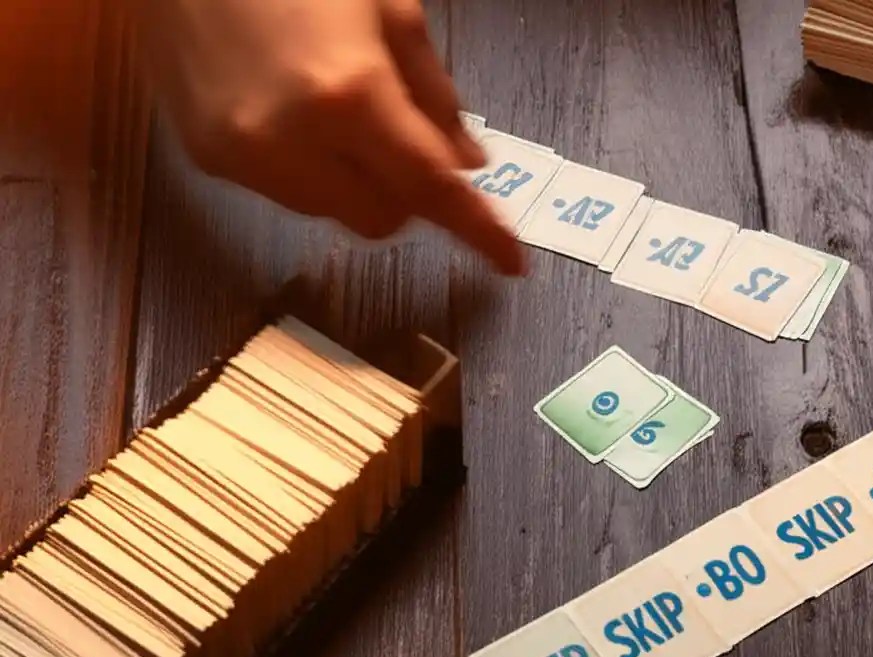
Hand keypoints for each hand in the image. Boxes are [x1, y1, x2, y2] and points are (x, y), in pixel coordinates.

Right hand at [132, 0, 523, 274]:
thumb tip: (467, 164)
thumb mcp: (387, 9)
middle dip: (406, 192)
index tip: (511, 261)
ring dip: (354, 181)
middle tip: (404, 140)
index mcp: (349, 93)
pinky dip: (306, 169)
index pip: (431, 188)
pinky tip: (292, 111)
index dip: (477, 230)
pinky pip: (282, 193)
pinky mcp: (207, 158)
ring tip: (336, 109)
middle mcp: (291, 141)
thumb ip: (434, 96)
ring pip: (331, 213)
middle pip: (382, 220)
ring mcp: (242, 157)